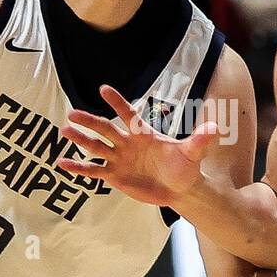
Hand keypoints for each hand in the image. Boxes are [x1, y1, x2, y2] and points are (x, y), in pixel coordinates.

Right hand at [58, 84, 218, 206]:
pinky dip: (78, 168)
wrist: (180, 188)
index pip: (128, 115)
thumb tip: (214, 127)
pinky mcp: (115, 176)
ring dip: (81, 140)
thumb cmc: (185, 166)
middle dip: (90, 122)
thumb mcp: (193, 152)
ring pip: (96, 147)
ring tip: (65, 131)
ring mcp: (119, 158)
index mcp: (144, 133)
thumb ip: (200, 140)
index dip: (117, 102)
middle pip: (106, 129)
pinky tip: (62, 163)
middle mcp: (128, 143)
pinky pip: (94, 170)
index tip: (103, 89)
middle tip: (72, 113)